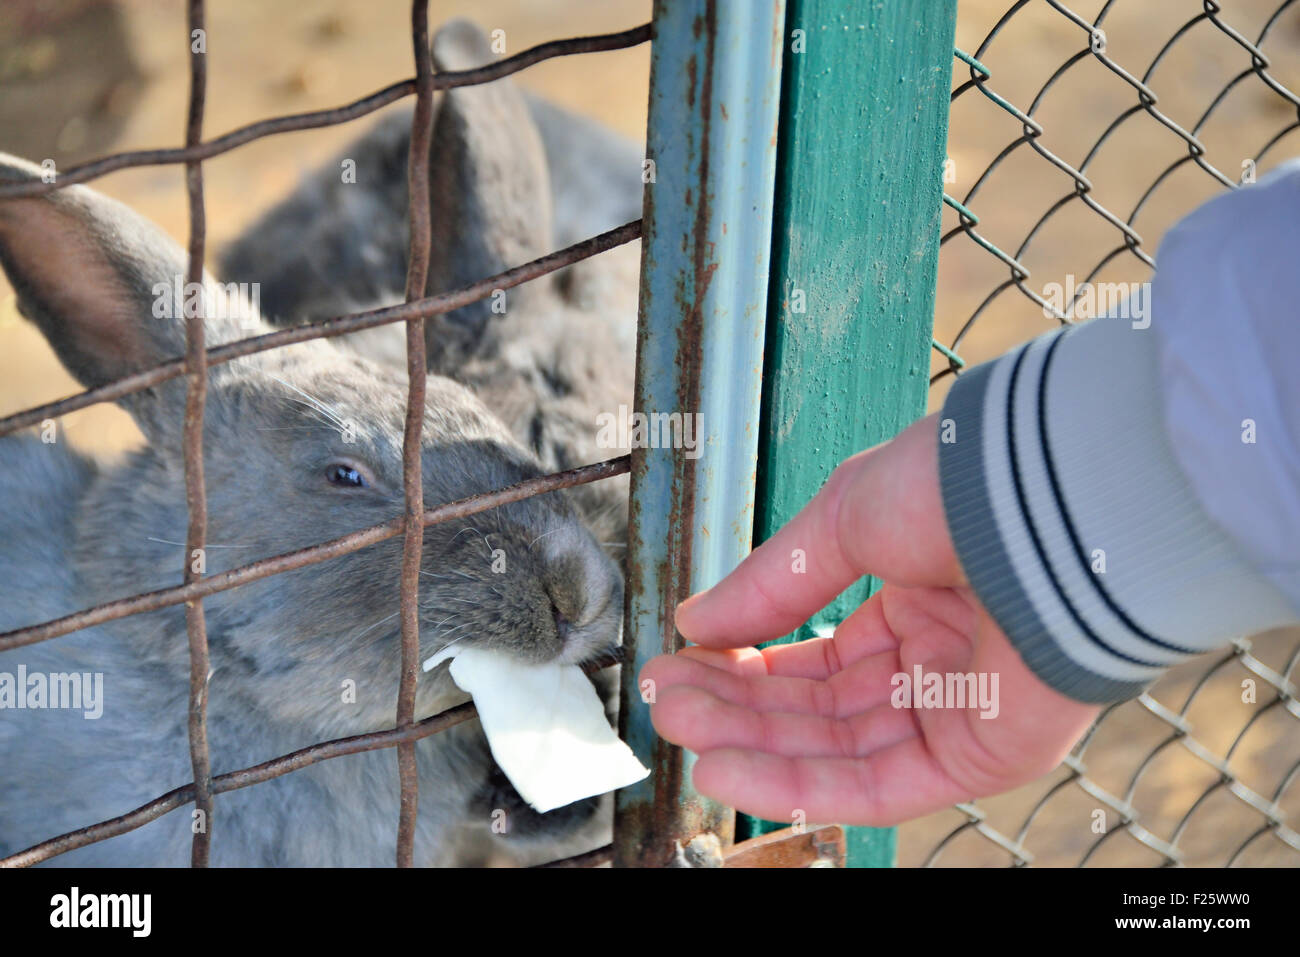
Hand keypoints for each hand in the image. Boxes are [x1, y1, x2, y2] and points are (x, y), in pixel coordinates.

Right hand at [640, 413, 1099, 825]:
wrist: (1055, 494)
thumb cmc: (963, 482)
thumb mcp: (842, 518)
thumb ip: (770, 584)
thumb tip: (696, 619)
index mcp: (913, 598)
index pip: (812, 653)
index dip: (741, 661)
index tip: (679, 660)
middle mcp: (936, 659)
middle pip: (815, 704)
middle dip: (734, 705)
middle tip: (663, 700)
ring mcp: (959, 710)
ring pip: (836, 749)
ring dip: (750, 745)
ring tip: (677, 731)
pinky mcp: (982, 757)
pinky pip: (877, 785)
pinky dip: (798, 784)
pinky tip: (726, 771)